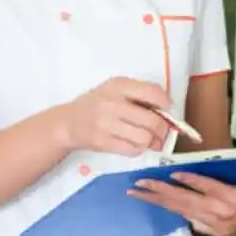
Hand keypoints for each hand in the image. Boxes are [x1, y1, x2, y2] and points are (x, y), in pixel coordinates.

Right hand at [55, 78, 171, 156]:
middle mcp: (112, 103)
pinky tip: (134, 144)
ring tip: (149, 140)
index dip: (166, 103)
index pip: (152, 92)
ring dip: (152, 142)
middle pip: (152, 121)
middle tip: (162, 132)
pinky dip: (139, 149)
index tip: (167, 109)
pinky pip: (132, 150)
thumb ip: (139, 94)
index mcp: (118, 85)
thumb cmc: (97, 104)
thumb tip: (167, 110)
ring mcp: (106, 124)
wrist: (68, 122)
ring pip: (144, 138)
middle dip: (163, 130)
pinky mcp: (102, 142)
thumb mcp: (115, 89)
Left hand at [128, 163, 235, 235]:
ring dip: (156, 200)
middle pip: (186, 200)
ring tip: (136, 191)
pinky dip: (165, 207)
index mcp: (233, 200)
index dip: (193, 181)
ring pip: (179, 209)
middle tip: (140, 183)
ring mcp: (208, 222)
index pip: (210, 188)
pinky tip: (150, 200)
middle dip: (161, 191)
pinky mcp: (202, 227)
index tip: (175, 173)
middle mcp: (218, 213)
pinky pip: (181, 215)